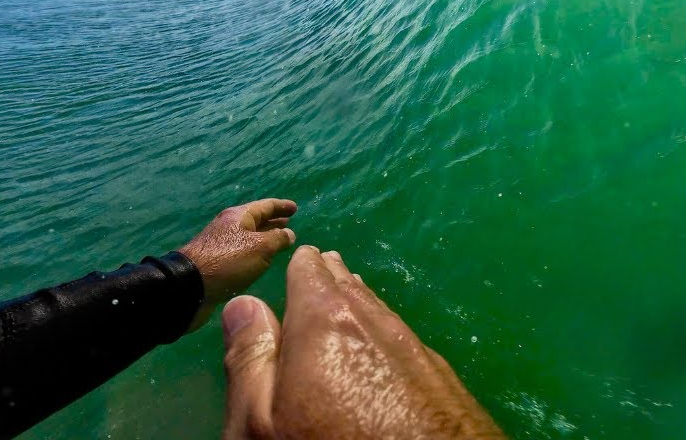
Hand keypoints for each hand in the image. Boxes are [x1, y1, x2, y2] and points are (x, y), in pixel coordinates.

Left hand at [179, 198, 297, 332]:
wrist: (190, 286)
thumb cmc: (228, 261)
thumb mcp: (259, 248)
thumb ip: (277, 239)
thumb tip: (289, 233)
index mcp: (239, 216)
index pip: (266, 205)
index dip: (281, 206)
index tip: (295, 207)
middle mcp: (229, 226)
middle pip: (255, 219)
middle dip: (273, 221)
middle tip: (288, 223)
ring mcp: (221, 244)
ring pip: (248, 236)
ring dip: (264, 237)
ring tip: (279, 242)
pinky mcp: (216, 261)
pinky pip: (242, 251)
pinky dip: (255, 251)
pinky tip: (260, 261)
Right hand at [220, 246, 506, 439]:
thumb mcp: (260, 420)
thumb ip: (250, 359)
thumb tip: (245, 303)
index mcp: (324, 319)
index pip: (311, 269)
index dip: (300, 268)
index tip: (297, 266)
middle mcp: (374, 321)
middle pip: (350, 285)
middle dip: (333, 279)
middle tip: (324, 271)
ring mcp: (414, 347)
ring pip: (381, 312)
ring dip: (362, 305)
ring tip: (349, 301)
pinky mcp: (440, 377)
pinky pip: (405, 341)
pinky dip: (386, 338)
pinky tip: (382, 353)